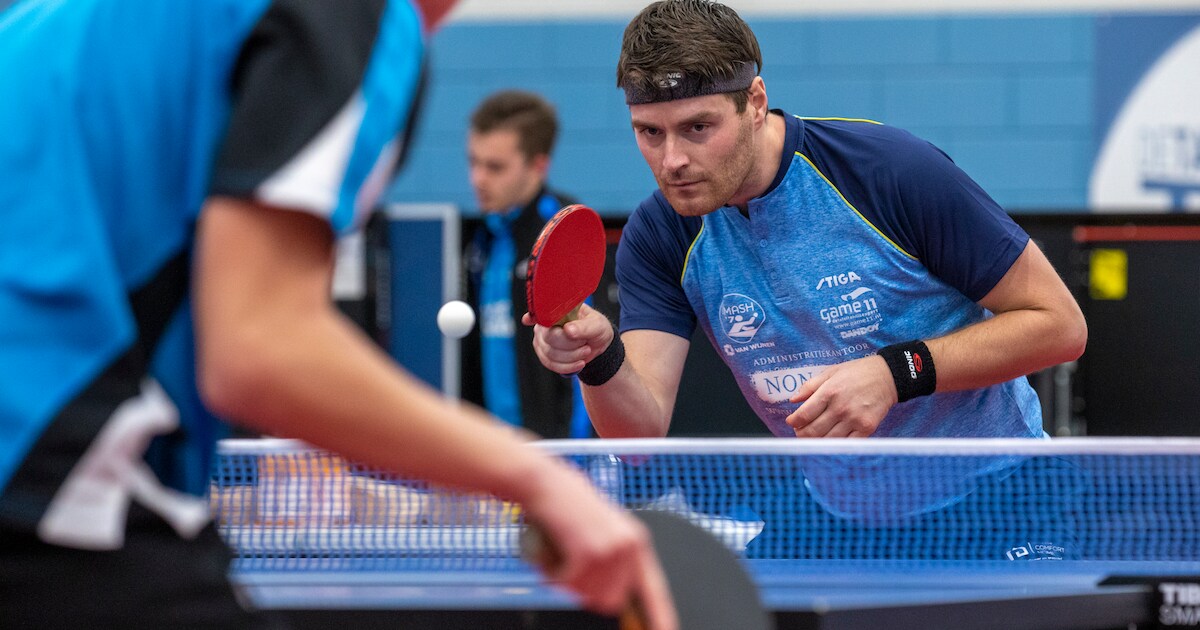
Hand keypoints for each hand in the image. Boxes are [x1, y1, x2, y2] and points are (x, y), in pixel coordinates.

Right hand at [522, 304, 613, 375]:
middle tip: (585, 343)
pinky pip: (550, 363)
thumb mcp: (597, 325)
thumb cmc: (596, 328)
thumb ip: (584, 327)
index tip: (528, 319)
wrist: (598, 344)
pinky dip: (567, 367)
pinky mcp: (544, 354)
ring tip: (586, 351)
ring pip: (550, 354)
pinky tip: (580, 363)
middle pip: (549, 338)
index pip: (543, 315)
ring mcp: (542, 339)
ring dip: (572, 357)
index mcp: (556, 310)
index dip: (532, 317)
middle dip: (571, 345)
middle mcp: (544, 324)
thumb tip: (567, 330)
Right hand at [522, 466, 677, 629]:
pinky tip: (555, 552)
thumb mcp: (603, 529)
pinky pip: (570, 585)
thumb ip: (615, 560)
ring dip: (570, 582)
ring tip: (564, 553)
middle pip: (612, 601)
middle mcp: (629, 547)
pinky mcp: (588, 553)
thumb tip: (615, 597)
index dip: (660, 617)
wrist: (546, 483)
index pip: (654, 590)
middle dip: (589, 592)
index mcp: (636, 542)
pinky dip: (555, 575)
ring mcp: (610, 550)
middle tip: (574, 566)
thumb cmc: (567, 503)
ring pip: (590, 596)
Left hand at [786, 355, 896, 437]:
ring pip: (828, 440)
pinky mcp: (867, 428)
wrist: (888, 376)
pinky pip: (846, 443)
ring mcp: (854, 420)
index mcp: (829, 392)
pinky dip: (835, 445)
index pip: (804, 415)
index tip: (791, 422)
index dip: (794, 422)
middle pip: (813, 431)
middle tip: (800, 432)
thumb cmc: (857, 372)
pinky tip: (830, 440)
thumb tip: (793, 400)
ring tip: (813, 437)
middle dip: (802, 434)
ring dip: (816, 441)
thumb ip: (810, 386)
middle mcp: (840, 408)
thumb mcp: (831, 372)